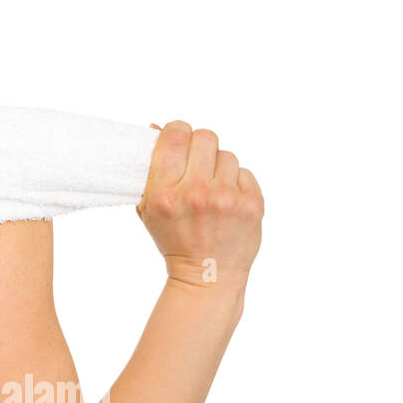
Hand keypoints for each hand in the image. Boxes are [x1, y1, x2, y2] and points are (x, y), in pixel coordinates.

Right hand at [138, 120, 263, 289]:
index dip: (176, 130)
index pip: (175, 136)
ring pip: (226, 154)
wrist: (208, 274)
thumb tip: (158, 128)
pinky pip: (244, 172)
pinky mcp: (252, 204)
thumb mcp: (150, 208)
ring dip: (218, 166)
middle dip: (199, 145)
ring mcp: (227, 198)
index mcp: (164, 193)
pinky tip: (227, 200)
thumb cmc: (174, 240)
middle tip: (196, 161)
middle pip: (204, 137)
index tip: (177, 137)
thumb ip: (151, 170)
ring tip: (212, 187)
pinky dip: (235, 182)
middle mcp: (196, 193)